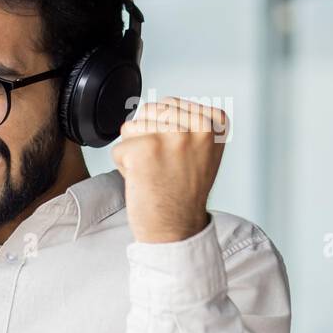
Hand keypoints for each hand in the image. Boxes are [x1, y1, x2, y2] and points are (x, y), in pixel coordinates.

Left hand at [111, 97, 226, 243]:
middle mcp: (198, 125)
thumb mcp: (202, 148)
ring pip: (130, 128)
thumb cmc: (183, 190)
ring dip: (135, 152)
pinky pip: (118, 149)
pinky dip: (123, 167)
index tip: (178, 157)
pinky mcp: (145, 149)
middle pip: (147, 113)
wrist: (177, 228)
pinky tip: (144, 181)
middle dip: (146, 139)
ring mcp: (172, 136)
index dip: (163, 132)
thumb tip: (157, 104)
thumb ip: (187, 122)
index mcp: (214, 121)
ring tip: (155, 172)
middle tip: (164, 167)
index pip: (168, 104)